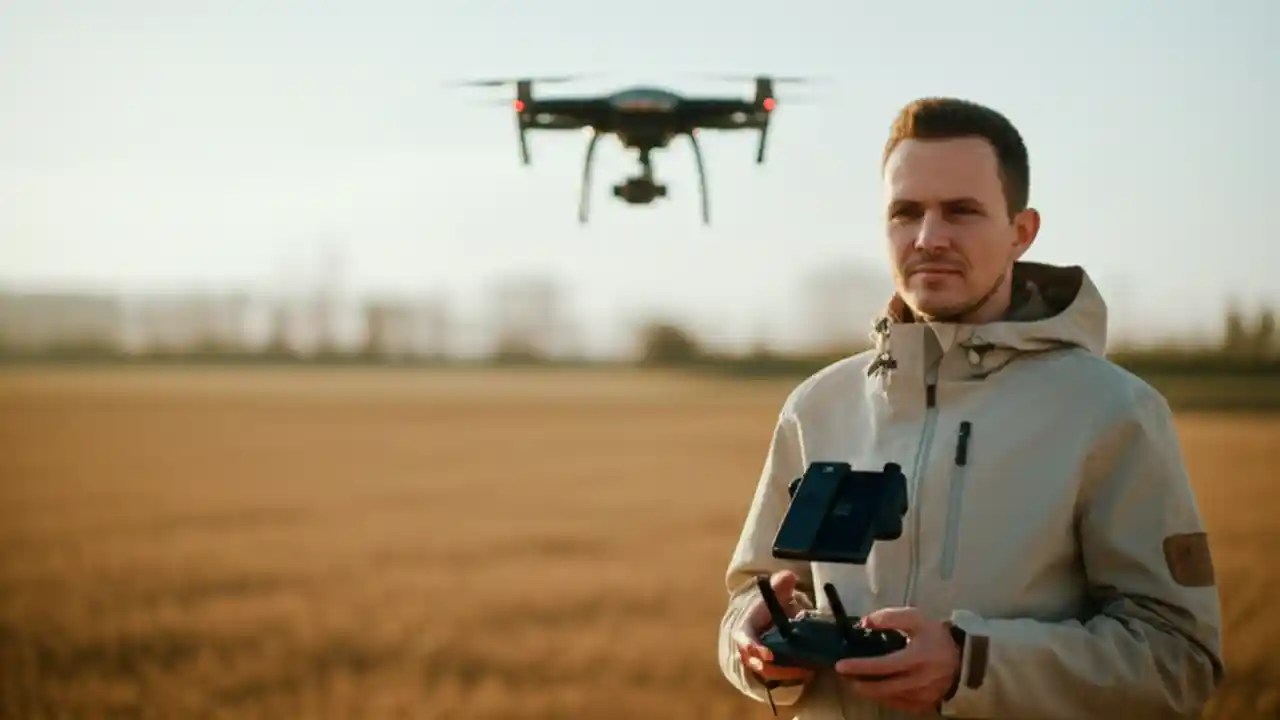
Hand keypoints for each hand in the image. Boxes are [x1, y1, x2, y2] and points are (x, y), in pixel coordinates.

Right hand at [732, 570, 815, 685]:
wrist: (765, 616)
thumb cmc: (768, 605)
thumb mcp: (774, 591)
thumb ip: (781, 584)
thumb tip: (789, 577)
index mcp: (744, 629)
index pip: (744, 641)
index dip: (755, 648)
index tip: (769, 655)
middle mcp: (747, 648)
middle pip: (758, 664)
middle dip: (777, 669)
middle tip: (799, 668)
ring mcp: (757, 660)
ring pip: (769, 674)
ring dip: (787, 675)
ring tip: (807, 671)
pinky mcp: (768, 668)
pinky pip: (777, 677)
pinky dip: (791, 676)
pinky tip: (808, 672)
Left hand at [833, 607, 960, 713]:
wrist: (963, 657)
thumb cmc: (935, 636)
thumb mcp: (915, 618)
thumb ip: (889, 617)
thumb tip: (864, 622)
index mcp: (917, 658)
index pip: (883, 666)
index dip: (860, 667)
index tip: (841, 666)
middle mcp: (920, 681)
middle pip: (883, 688)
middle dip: (861, 684)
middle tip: (844, 676)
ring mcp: (923, 696)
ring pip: (889, 698)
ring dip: (870, 691)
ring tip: (856, 682)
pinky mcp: (925, 705)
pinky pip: (899, 705)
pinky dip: (885, 698)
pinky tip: (876, 690)